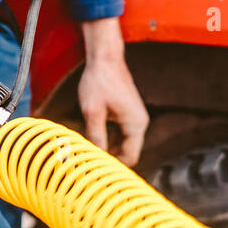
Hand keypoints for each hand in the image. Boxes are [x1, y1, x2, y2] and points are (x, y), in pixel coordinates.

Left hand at [77, 18, 148, 164]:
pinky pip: (120, 134)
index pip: (131, 157)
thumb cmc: (99, 81)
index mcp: (136, 124)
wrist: (105, 58)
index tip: (96, 169)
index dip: (114, 166)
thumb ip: (95, 136)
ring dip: (108, 149)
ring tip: (88, 152)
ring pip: (123, 144)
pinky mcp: (127, 113)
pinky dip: (108, 138)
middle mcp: (139, 123)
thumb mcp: (92, 111)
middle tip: (89, 163)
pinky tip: (91, 139)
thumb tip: (94, 158)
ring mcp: (134, 118)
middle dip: (110, 159)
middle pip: (127, 152)